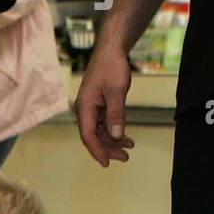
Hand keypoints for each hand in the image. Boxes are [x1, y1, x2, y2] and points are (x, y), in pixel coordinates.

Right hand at [74, 44, 135, 166]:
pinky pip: (104, 123)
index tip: (107, 163)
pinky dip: (114, 131)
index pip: (88, 136)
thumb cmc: (111, 66)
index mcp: (84, 108)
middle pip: (94, 137)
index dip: (98, 151)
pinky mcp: (98, 106)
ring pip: (100, 132)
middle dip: (109, 148)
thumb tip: (116, 135)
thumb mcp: (116, 90)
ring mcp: (91, 109)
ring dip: (113, 141)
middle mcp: (85, 111)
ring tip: (129, 148)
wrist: (111, 50)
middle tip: (125, 158)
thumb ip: (116, 114)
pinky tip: (125, 136)